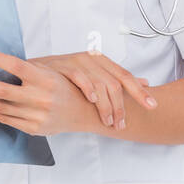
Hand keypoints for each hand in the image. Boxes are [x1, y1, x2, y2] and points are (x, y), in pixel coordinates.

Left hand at [0, 47, 155, 136]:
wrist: (84, 113)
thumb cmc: (62, 87)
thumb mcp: (50, 72)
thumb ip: (28, 69)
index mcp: (45, 79)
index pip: (17, 66)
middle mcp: (41, 98)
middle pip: (2, 91)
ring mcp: (36, 115)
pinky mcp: (32, 127)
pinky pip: (5, 119)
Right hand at [31, 51, 156, 129]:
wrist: (31, 70)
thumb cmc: (63, 76)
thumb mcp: (92, 75)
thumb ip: (116, 79)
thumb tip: (146, 83)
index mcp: (101, 60)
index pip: (126, 76)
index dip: (140, 92)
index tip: (152, 106)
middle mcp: (91, 58)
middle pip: (115, 83)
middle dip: (120, 106)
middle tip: (120, 124)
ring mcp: (76, 61)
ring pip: (100, 83)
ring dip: (106, 105)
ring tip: (107, 121)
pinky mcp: (61, 65)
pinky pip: (79, 76)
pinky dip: (88, 89)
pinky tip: (93, 100)